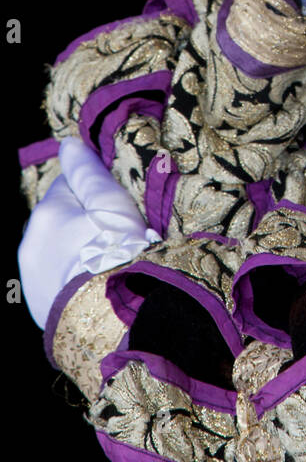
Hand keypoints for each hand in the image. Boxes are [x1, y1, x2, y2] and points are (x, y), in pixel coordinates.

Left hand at [18, 137, 159, 329]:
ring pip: (55, 247)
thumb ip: (89, 172)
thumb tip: (69, 144)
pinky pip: (55, 277)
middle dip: (82, 219)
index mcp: (47, 213)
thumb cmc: (117, 253)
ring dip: (75, 247)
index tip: (118, 202)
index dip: (95, 188)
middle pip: (59, 216)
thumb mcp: (112, 204)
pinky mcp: (38, 304)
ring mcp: (31, 276)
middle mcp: (30, 242)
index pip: (69, 183)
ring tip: (108, 259)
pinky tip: (95, 280)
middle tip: (117, 232)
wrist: (112, 318)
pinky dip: (70, 273)